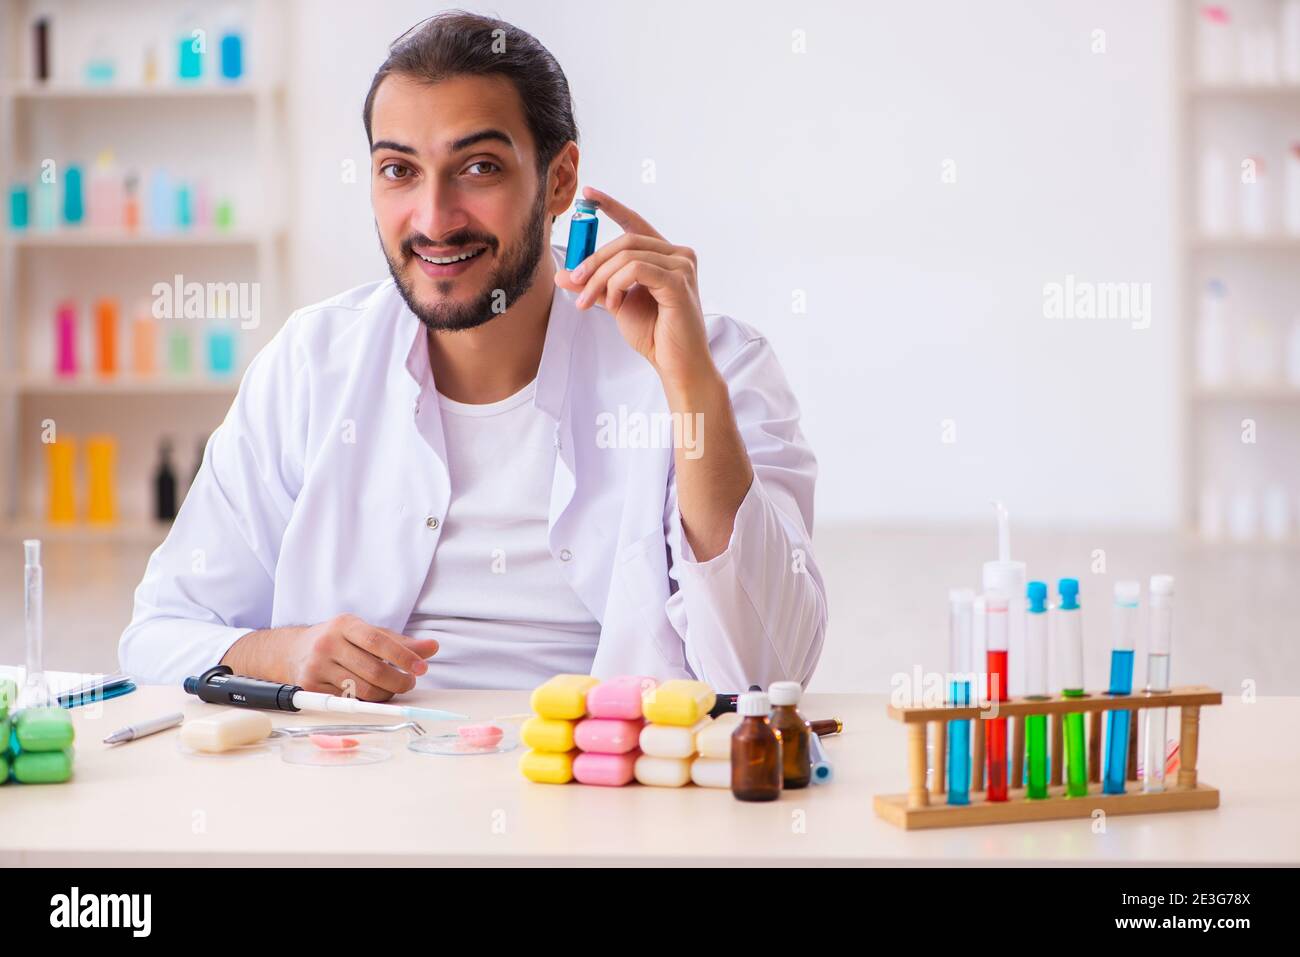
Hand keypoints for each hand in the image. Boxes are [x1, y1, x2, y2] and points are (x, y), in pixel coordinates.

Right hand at [227, 614, 437, 700]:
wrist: (294, 651)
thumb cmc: (340, 641)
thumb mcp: (367, 633)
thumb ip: (400, 642)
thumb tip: (432, 648)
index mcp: (344, 625)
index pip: (377, 641)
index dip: (403, 656)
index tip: (422, 667)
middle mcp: (327, 644)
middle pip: (372, 670)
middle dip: (399, 681)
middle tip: (410, 682)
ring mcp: (317, 667)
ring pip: (362, 690)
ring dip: (385, 693)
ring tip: (391, 687)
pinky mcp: (311, 688)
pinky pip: (348, 701)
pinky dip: (366, 700)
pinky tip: (370, 692)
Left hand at [555, 186, 716, 392]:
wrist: (674, 363)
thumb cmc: (654, 334)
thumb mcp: (616, 303)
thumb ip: (594, 285)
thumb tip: (563, 274)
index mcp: (666, 256)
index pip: (636, 224)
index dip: (612, 206)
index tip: (588, 194)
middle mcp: (679, 255)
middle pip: (625, 241)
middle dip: (593, 261)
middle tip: (574, 283)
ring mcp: (682, 266)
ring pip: (627, 255)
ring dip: (600, 279)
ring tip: (591, 302)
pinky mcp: (678, 281)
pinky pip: (636, 270)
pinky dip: (616, 285)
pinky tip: (615, 304)